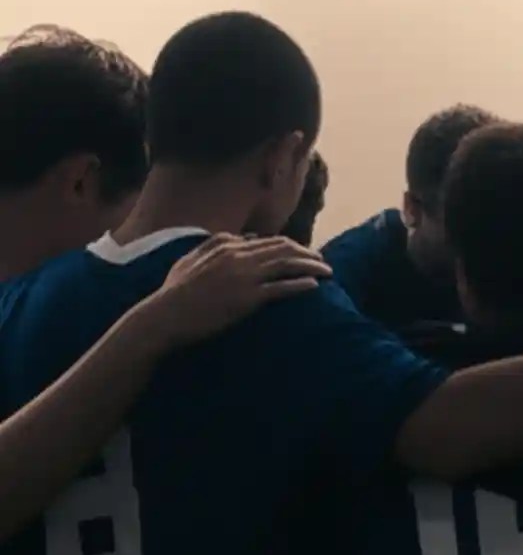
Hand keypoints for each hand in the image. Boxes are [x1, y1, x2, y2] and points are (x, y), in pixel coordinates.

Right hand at [140, 234, 332, 346]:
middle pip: (284, 249)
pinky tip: (314, 287)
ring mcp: (244, 277)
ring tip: (327, 272)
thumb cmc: (174, 292)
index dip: (293, 246)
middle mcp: (238, 256)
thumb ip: (215, 244)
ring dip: (311, 267)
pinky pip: (281, 288)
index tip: (306, 254)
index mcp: (226, 245)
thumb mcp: (190, 259)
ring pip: (287, 265)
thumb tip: (243, 239)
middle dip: (308, 254)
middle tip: (323, 261)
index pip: (270, 241)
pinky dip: (300, 285)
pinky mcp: (247, 298)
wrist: (163, 316)